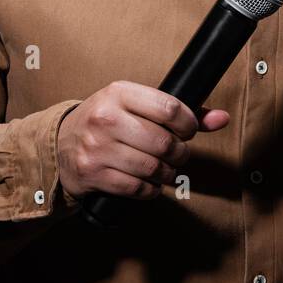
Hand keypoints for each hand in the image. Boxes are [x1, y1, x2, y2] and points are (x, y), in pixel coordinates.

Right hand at [56, 80, 229, 200]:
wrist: (61, 143)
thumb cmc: (107, 121)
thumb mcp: (135, 104)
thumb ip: (180, 111)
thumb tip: (222, 118)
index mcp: (119, 92)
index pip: (170, 108)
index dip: (188, 124)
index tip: (187, 131)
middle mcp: (106, 118)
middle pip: (164, 142)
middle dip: (179, 153)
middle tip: (177, 154)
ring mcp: (97, 148)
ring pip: (153, 168)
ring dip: (167, 174)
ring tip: (164, 169)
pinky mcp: (93, 174)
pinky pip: (137, 189)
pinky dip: (151, 190)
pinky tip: (149, 183)